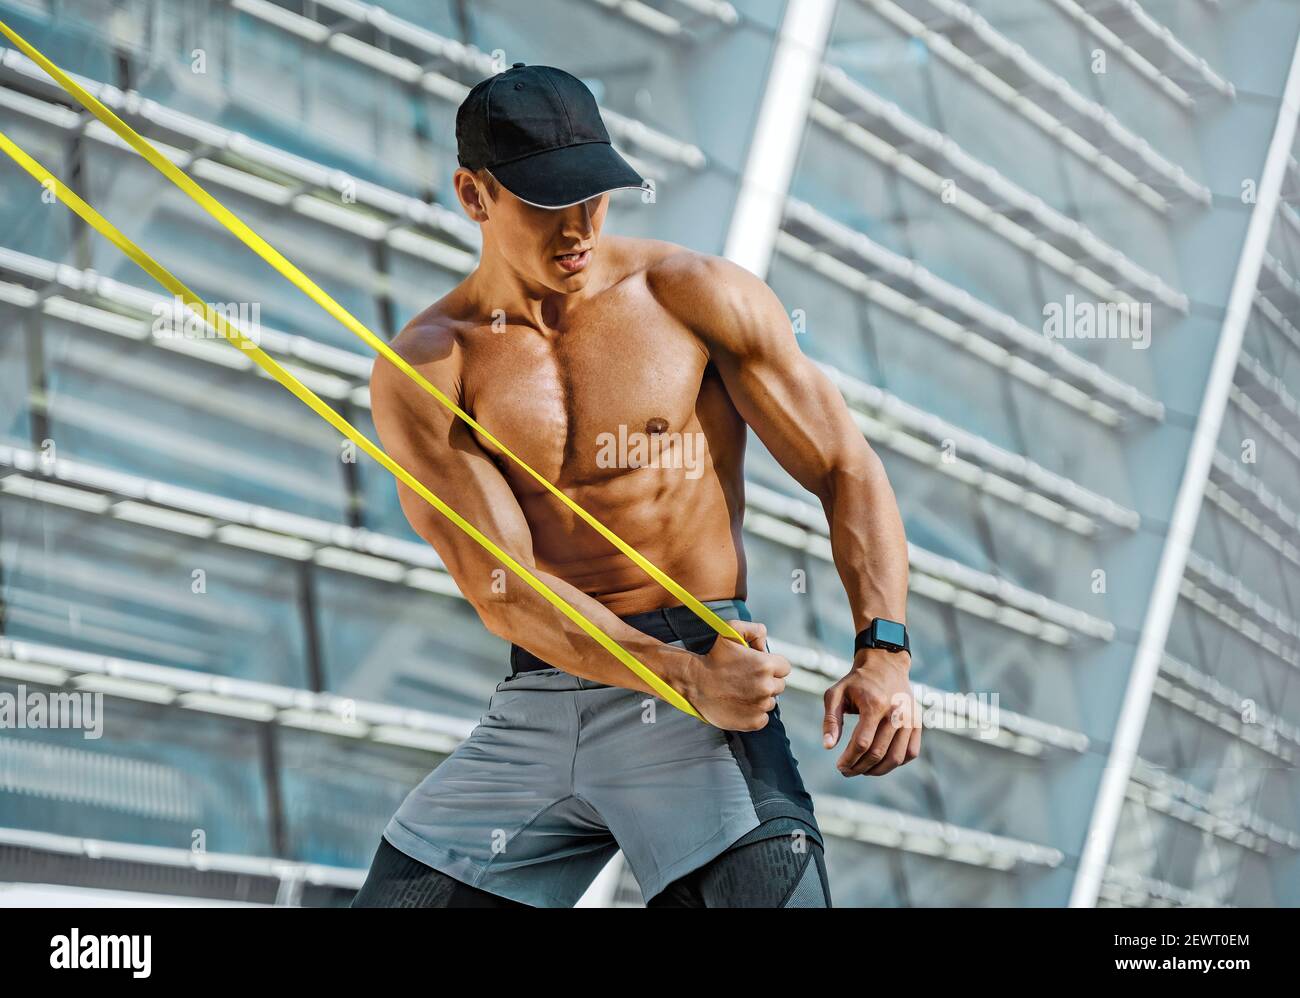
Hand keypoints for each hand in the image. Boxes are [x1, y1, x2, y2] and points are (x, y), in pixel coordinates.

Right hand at [691, 619, 789, 730]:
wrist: (694, 682)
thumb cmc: (712, 657)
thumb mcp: (730, 631)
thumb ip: (754, 629)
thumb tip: (765, 643)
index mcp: (766, 665)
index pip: (784, 667)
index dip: (772, 666)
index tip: (759, 667)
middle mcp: (767, 686)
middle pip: (779, 685)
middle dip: (767, 682)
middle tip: (747, 680)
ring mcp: (761, 705)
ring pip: (771, 701)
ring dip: (760, 697)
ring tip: (741, 692)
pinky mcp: (754, 721)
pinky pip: (763, 718)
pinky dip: (755, 713)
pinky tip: (740, 705)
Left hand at [823, 648, 919, 776]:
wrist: (885, 664)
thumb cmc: (857, 681)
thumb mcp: (836, 694)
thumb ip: (831, 720)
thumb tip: (828, 746)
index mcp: (874, 705)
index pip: (862, 742)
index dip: (849, 759)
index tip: (839, 766)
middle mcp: (896, 713)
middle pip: (878, 753)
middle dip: (860, 767)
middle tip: (847, 771)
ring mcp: (910, 719)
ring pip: (896, 758)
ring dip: (877, 770)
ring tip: (862, 770)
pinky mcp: (918, 723)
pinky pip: (911, 752)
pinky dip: (897, 763)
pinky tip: (881, 763)